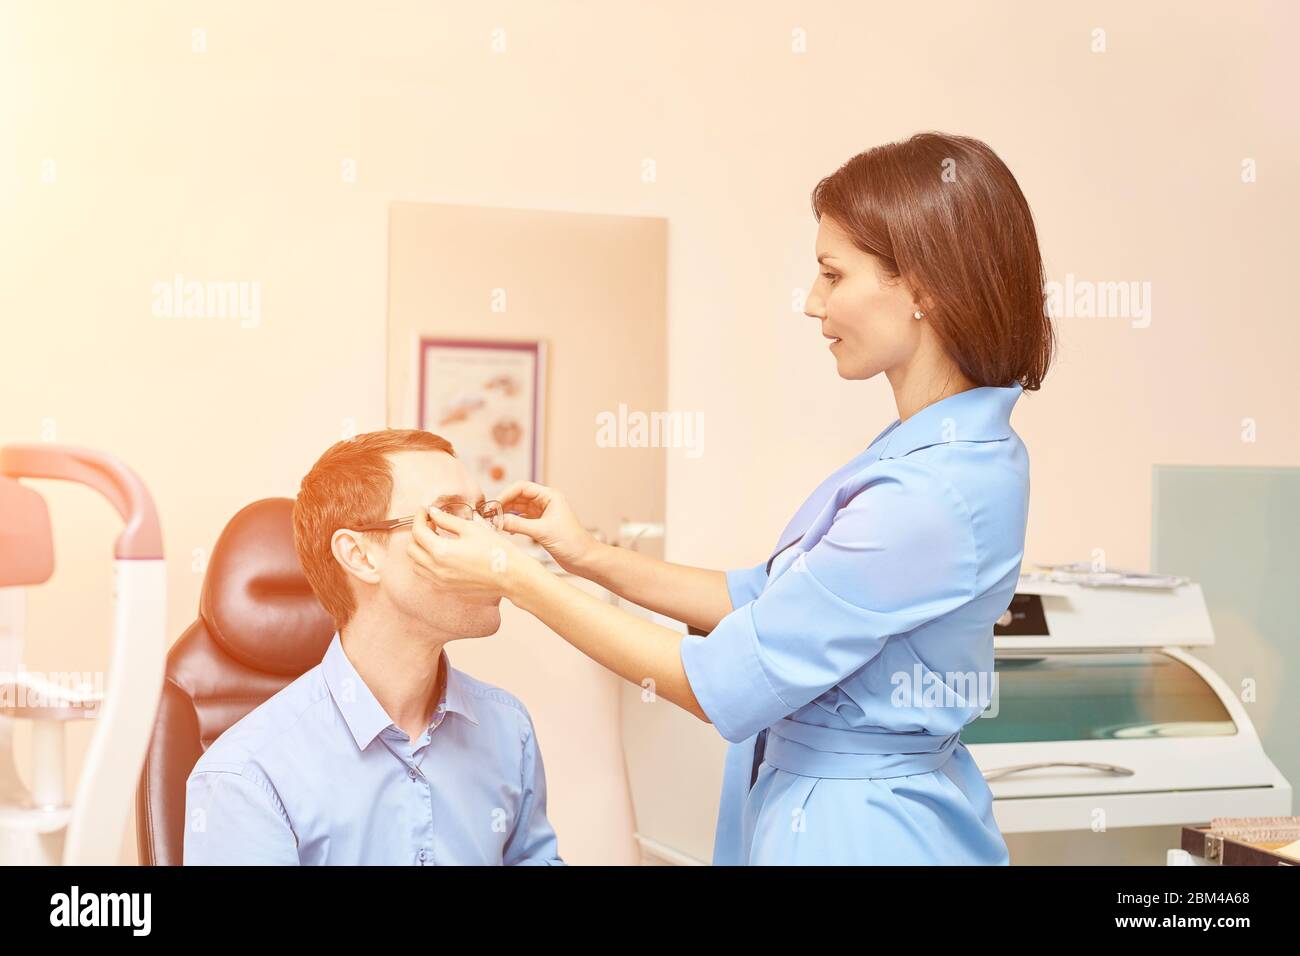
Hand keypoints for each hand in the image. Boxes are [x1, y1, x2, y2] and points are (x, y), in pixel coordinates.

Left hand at [407, 505, 536, 599]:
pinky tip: (443, 554)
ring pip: (416, 565)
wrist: (512, 576)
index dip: (419, 517)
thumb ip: (447, 520)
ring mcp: (440, 582)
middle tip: (432, 523)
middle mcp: (436, 569)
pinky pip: (427, 575)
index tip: (425, 510)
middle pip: (412, 549)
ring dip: (421, 550)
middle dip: (418, 533)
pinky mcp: (447, 589)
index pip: (418, 532)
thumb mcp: (471, 529)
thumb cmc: (495, 550)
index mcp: (441, 551)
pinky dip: (428, 563)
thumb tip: (432, 512)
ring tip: (436, 538)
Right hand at [498, 480, 600, 573]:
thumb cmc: (572, 542)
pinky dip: (512, 523)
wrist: (584, 559)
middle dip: (503, 504)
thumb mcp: (542, 532)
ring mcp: (543, 514)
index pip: (522, 487)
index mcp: (550, 496)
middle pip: (518, 497)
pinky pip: (521, 520)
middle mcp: (546, 502)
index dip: (506, 494)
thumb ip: (518, 525)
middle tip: (490, 515)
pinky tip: (506, 530)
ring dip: (506, 514)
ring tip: (494, 523)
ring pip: (518, 509)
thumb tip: (497, 521)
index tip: (494, 506)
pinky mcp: (541, 526)